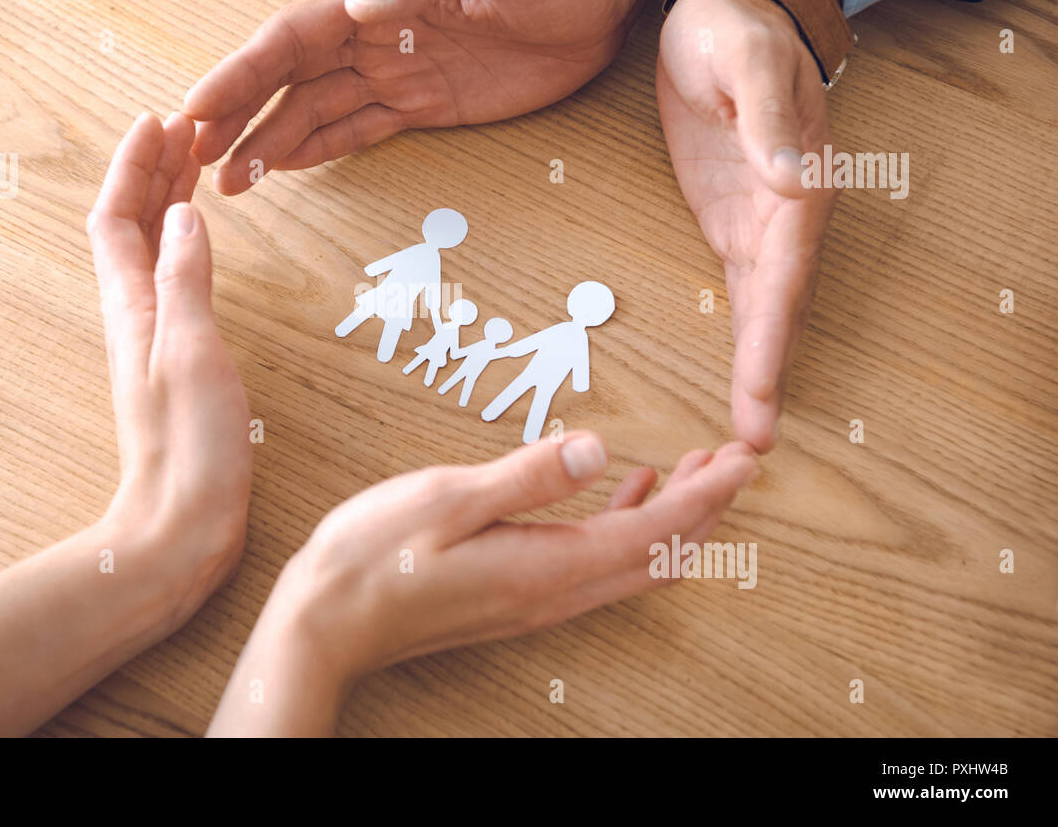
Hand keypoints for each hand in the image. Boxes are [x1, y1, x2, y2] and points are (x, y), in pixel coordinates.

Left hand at [87, 112, 252, 622]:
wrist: (183, 519)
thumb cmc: (189, 443)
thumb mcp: (192, 350)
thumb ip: (187, 280)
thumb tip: (185, 214)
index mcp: (132, 307)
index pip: (116, 217)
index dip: (132, 166)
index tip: (158, 120)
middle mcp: (137, 316)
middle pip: (133, 227)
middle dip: (153, 172)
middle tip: (185, 130)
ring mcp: (156, 338)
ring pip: (154, 251)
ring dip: (168, 204)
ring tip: (194, 167)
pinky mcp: (179, 360)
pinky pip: (176, 280)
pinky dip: (188, 245)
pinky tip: (204, 243)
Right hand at [185, 0, 685, 193]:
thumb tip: (357, 5)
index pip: (289, 39)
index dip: (240, 74)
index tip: (197, 108)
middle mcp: (372, 37)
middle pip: (288, 80)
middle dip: (239, 116)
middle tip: (197, 157)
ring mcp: (395, 74)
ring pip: (316, 112)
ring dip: (270, 144)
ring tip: (229, 182)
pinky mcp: (424, 106)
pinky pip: (359, 130)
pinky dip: (320, 150)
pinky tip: (285, 169)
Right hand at [208, 433, 756, 734]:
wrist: (327, 625)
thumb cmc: (372, 559)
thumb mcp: (447, 498)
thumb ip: (528, 475)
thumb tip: (600, 447)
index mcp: (546, 566)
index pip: (653, 532)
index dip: (706, 495)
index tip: (746, 460)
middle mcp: (552, 593)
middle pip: (657, 555)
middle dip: (704, 508)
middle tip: (734, 461)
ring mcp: (534, 602)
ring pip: (630, 564)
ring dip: (669, 519)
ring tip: (690, 471)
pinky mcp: (515, 598)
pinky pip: (596, 567)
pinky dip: (625, 529)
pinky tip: (615, 493)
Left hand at [655, 0, 842, 451]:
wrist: (726, 10)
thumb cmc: (734, 30)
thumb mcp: (746, 61)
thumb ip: (767, 122)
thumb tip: (794, 182)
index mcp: (798, 183)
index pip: (784, 275)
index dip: (771, 336)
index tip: (760, 392)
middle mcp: (789, 212)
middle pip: (778, 307)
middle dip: (768, 374)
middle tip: (755, 442)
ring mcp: (761, 219)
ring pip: (762, 306)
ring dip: (759, 365)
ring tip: (752, 427)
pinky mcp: (732, 218)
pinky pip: (741, 285)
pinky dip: (744, 332)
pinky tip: (745, 372)